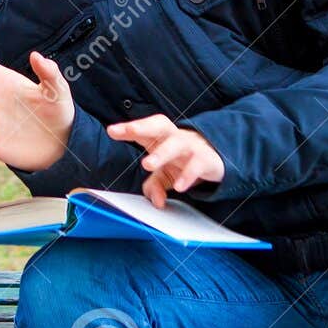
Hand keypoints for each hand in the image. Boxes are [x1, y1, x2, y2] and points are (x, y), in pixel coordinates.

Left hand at [106, 113, 223, 207]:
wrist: (215, 159)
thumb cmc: (182, 161)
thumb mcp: (165, 174)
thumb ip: (154, 186)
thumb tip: (156, 202)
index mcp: (160, 138)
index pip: (143, 129)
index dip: (128, 128)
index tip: (112, 131)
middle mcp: (174, 137)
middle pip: (159, 125)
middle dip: (143, 126)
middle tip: (129, 130)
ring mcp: (191, 146)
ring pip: (176, 144)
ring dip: (162, 153)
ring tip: (147, 165)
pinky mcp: (206, 159)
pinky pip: (196, 165)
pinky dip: (187, 175)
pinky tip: (178, 187)